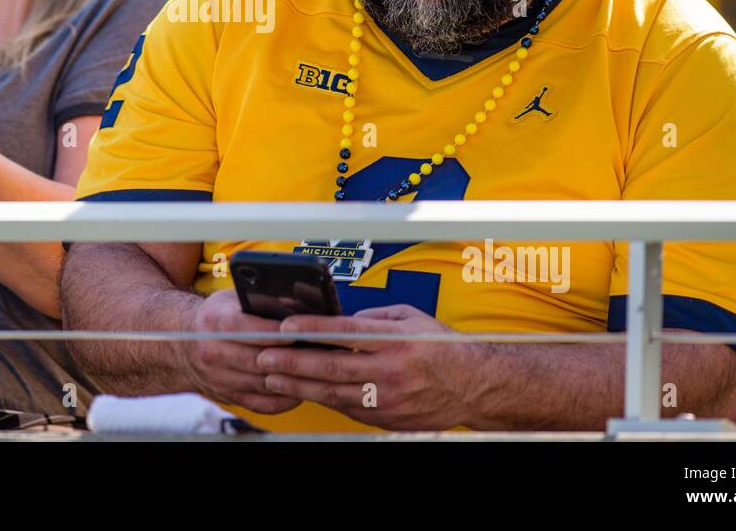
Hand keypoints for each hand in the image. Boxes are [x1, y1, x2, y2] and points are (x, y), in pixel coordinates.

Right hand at [181, 290, 301, 415]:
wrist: (183, 343)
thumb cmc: (216, 317)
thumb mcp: (231, 299)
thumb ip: (260, 301)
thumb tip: (298, 305)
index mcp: (214, 322)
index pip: (247, 329)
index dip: (274, 333)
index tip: (299, 333)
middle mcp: (213, 351)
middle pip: (257, 360)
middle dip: (288, 358)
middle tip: (316, 354)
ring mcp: (218, 377)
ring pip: (262, 384)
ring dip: (289, 379)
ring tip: (313, 371)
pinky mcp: (227, 395)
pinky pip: (260, 404)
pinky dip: (282, 400)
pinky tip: (298, 390)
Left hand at [255, 304, 479, 429]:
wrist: (473, 386)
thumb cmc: (440, 347)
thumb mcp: (410, 319)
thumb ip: (373, 318)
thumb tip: (339, 321)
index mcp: (395, 340)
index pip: (344, 333)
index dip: (310, 329)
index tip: (284, 327)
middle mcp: (389, 370)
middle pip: (331, 367)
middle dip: (292, 363)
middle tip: (263, 357)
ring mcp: (387, 398)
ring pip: (333, 393)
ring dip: (298, 385)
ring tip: (271, 378)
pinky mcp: (385, 418)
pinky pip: (346, 408)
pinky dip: (323, 398)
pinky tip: (303, 391)